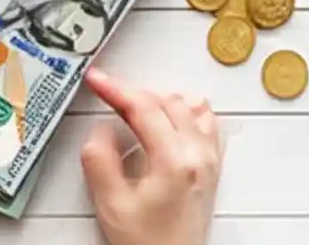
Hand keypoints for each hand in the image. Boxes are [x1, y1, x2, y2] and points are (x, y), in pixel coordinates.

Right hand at [80, 69, 222, 244]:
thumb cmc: (148, 244)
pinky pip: (205, 122)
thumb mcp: (111, 205)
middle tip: (107, 94)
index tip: (96, 80)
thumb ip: (100, 161)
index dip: (116, 88)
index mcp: (174, 161)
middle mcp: (198, 156)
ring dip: (160, 98)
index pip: (144, 108)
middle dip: (133, 91)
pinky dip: (183, 111)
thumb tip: (99, 131)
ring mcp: (209, 161)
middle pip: (167, 101)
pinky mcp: (212, 168)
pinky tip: (166, 118)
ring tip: (134, 105)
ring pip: (190, 106)